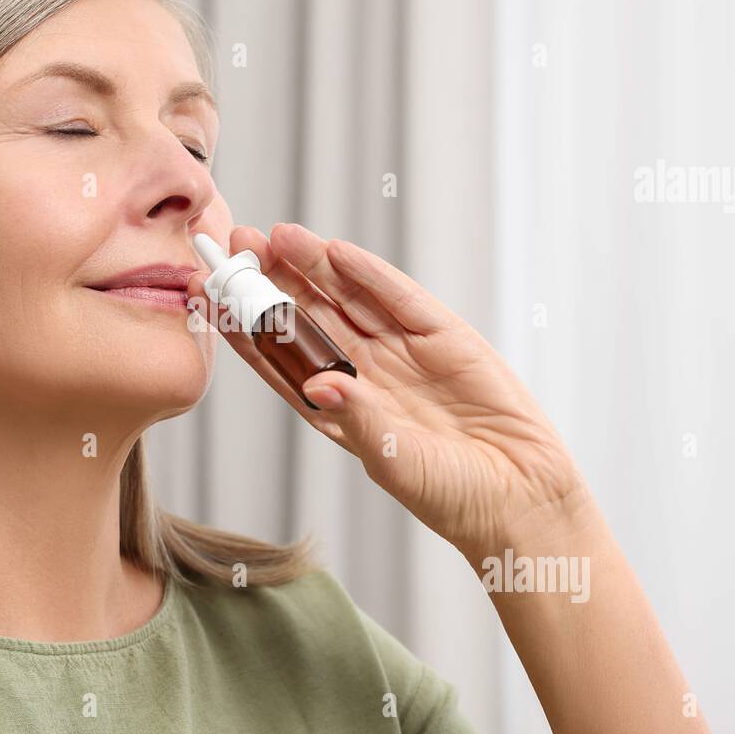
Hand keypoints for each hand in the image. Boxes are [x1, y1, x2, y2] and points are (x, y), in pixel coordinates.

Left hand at [187, 222, 595, 562]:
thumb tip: (319, 383)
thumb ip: (358, 417)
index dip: (247, 329)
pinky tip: (337, 252)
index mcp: (338, 410)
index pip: (280, 361)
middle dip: (273, 282)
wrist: (521, 497)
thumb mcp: (394, 460)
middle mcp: (364, 375)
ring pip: (347, 300)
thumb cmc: (450, 494)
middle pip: (307, 318)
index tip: (213, 297)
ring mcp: (403, 353)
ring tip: (277, 236)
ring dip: (312, 267)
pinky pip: (399, 298)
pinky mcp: (444, 337)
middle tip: (238, 243)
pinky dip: (369, 275)